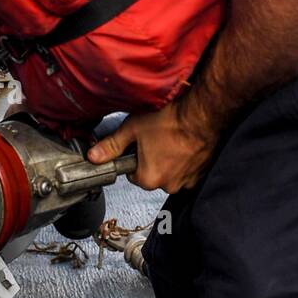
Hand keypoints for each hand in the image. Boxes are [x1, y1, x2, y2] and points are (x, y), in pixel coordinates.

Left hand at [87, 97, 220, 193]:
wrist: (203, 113)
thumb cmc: (171, 119)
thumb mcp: (133, 129)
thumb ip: (112, 145)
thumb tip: (94, 156)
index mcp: (149, 178)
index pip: (133, 175)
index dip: (135, 157)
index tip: (140, 144)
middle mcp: (169, 185)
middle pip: (153, 175)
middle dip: (153, 159)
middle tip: (157, 138)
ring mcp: (188, 181)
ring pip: (171, 172)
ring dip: (170, 160)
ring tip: (172, 139)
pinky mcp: (202, 174)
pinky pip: (188, 171)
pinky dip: (186, 160)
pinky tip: (184, 143)